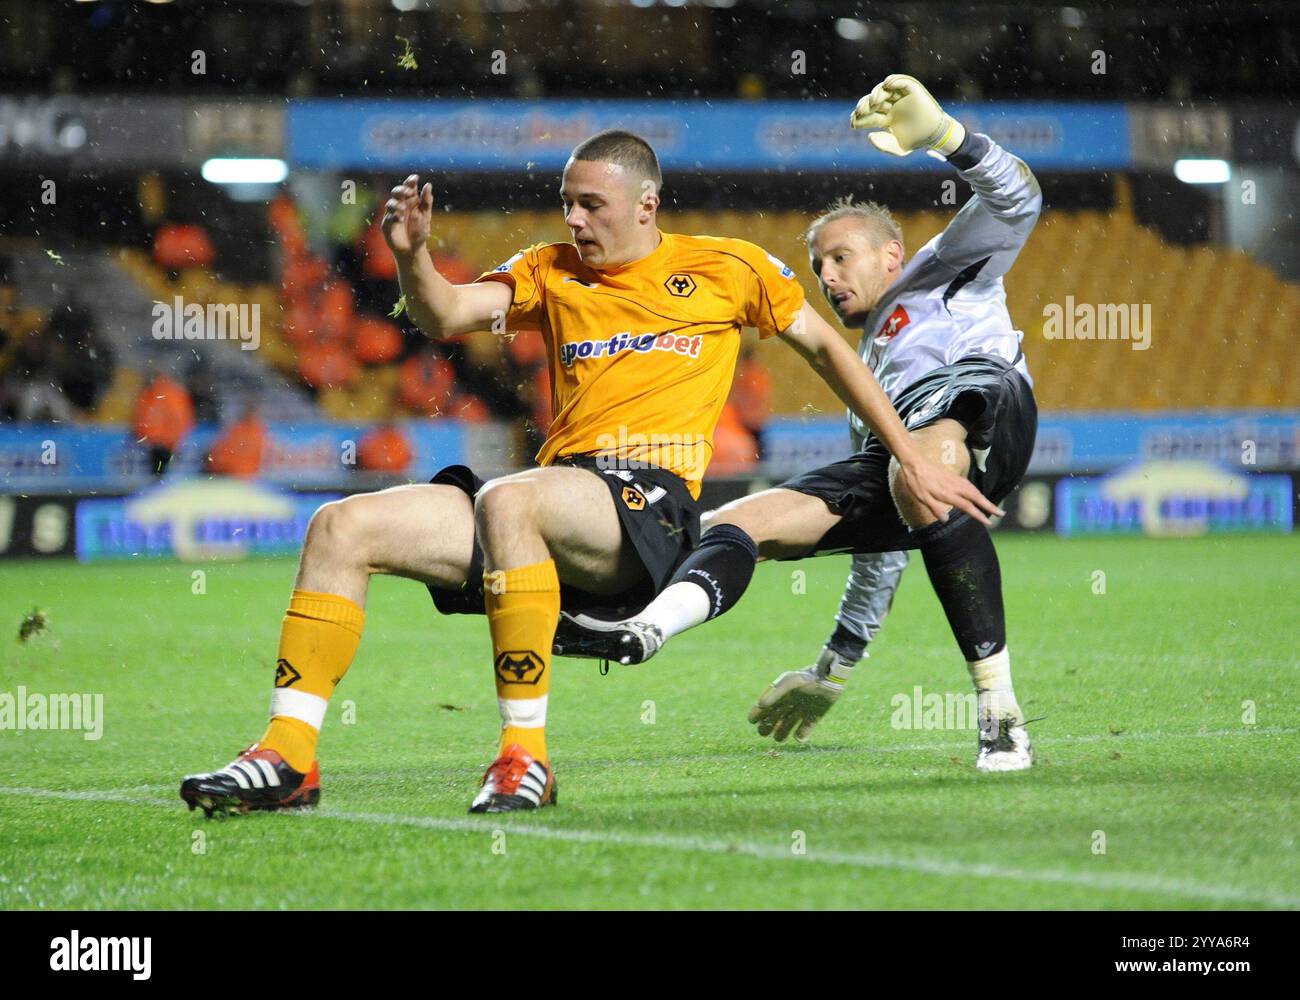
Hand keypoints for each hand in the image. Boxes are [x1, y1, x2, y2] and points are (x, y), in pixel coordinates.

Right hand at [382, 174, 432, 257]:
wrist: (413, 249)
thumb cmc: (419, 231)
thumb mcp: (426, 215)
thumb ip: (426, 201)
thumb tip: (428, 184)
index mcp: (410, 201)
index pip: (409, 187)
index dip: (410, 181)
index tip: (415, 177)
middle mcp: (400, 205)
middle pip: (397, 192)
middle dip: (401, 189)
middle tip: (408, 191)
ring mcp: (392, 214)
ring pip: (390, 203)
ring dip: (397, 203)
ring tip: (404, 209)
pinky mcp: (387, 224)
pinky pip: (388, 217)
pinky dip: (394, 216)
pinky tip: (400, 219)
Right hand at [747, 649, 849, 743]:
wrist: (828, 678)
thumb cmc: (806, 679)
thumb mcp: (788, 682)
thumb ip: (775, 693)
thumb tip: (760, 704)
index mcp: (780, 696)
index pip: (763, 708)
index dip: (756, 714)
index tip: (752, 721)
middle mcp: (788, 705)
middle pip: (772, 720)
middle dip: (766, 728)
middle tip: (764, 732)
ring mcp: (800, 712)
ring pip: (786, 727)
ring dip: (781, 734)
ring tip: (778, 737)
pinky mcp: (813, 718)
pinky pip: (804, 731)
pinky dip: (801, 736)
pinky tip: (798, 736)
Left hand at [850, 74, 964, 157]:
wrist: (935, 135)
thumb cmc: (916, 142)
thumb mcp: (898, 148)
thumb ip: (883, 145)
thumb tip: (869, 136)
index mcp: (885, 118)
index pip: (868, 116)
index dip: (859, 118)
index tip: (853, 122)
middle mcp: (890, 106)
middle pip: (872, 102)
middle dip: (864, 106)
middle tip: (860, 112)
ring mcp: (900, 97)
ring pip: (883, 91)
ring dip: (876, 94)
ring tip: (872, 102)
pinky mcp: (912, 90)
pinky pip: (900, 82)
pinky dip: (893, 81)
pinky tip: (887, 84)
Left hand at [896, 456, 1003, 525]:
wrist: (915, 462)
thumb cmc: (916, 482)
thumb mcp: (922, 498)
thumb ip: (935, 508)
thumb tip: (946, 520)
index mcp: (948, 494)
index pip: (967, 506)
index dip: (978, 515)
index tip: (988, 522)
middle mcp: (955, 486)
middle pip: (977, 497)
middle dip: (990, 506)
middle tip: (1001, 514)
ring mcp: (956, 480)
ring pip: (974, 490)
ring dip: (985, 499)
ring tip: (993, 507)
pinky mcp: (954, 477)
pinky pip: (970, 485)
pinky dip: (977, 492)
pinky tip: (978, 495)